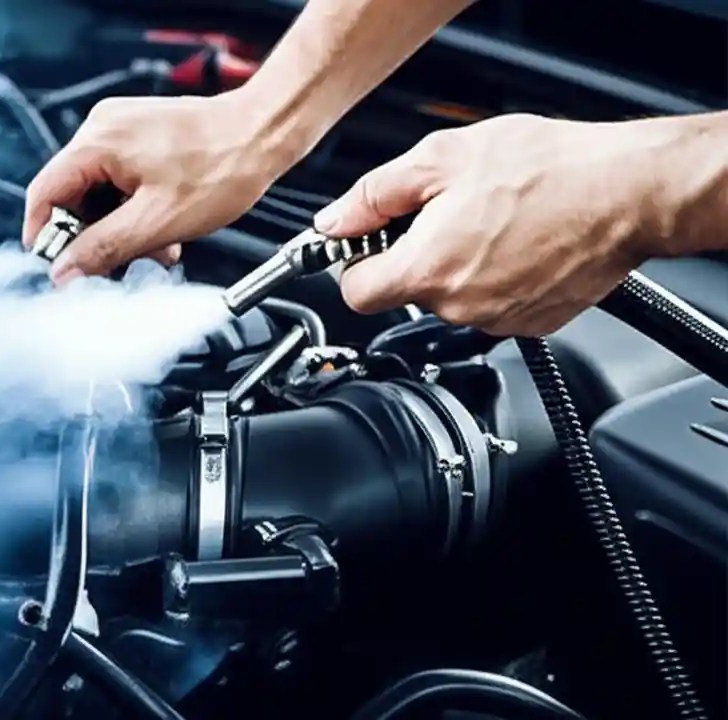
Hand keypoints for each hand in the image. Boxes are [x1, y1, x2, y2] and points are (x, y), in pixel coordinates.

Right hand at [23, 91, 288, 284]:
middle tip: (120, 262)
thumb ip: (103, 248)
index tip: (57, 266)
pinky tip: (160, 228)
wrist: (264, 134)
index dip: (44, 236)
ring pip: (97, 192)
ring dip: (118, 227)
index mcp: (98, 142)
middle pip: (70, 195)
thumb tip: (64, 271)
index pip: (43, 193)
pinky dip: (132, 209)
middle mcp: (103, 128)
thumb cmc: (223, 166)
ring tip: (155, 246)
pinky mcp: (139, 136)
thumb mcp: (157, 222)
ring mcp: (121, 129)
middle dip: (94, 235)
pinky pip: (118, 180)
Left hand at [317, 113, 688, 336]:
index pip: (354, 294)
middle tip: (450, 211)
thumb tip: (333, 222)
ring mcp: (499, 320)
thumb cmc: (546, 169)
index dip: (356, 263)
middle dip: (417, 254)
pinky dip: (499, 277)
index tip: (368, 242)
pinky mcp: (534, 323)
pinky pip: (495, 305)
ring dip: (461, 264)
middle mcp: (459, 307)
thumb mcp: (440, 159)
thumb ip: (373, 196)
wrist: (629, 190)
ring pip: (453, 299)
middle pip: (407, 292)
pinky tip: (521, 240)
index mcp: (426, 270)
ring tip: (494, 220)